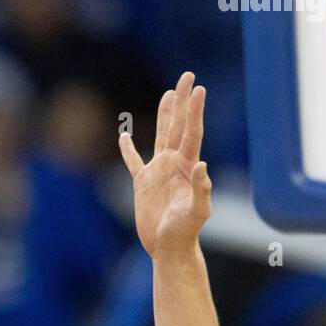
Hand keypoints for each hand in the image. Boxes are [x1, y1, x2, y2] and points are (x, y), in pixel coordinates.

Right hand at [120, 73, 212, 256]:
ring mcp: (158, 172)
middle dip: (182, 101)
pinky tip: (123, 137)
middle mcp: (174, 164)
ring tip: (168, 94)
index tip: (198, 88)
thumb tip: (202, 166)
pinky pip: (134, 162)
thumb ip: (201, 191)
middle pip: (178, 125)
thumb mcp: (197, 213)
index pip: (192, 132)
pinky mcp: (143, 183)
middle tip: (187, 77)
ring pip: (160, 135)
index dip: (194, 110)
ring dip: (164, 115)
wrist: (169, 248)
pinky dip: (128, 150)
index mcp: (186, 166)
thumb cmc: (185, 233)